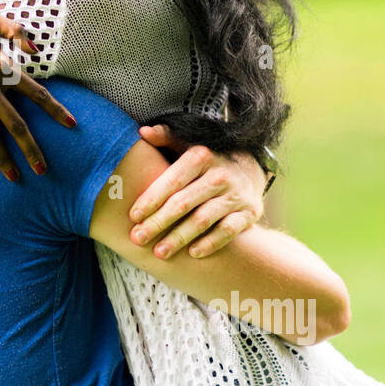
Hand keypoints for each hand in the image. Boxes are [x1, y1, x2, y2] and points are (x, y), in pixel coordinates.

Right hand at [0, 4, 75, 179]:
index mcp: (2, 65)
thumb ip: (16, 30)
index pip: (37, 93)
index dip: (56, 110)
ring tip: (15, 177)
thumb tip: (36, 48)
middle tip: (43, 169)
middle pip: (16, 123)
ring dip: (3, 159)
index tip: (72, 125)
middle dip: (31, 148)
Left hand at [126, 125, 265, 258]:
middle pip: (184, 203)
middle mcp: (220, 175)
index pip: (172, 180)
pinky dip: (210, 243)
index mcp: (201, 156)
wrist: (250, 170)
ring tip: (159, 252)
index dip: (151, 199)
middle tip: (137, 238)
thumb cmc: (207, 161)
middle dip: (158, 222)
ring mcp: (236, 195)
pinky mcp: (249, 213)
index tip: (133, 216)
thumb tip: (142, 132)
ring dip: (179, 238)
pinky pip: (228, 231)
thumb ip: (166, 138)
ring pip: (203, 220)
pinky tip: (192, 253)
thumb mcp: (189, 145)